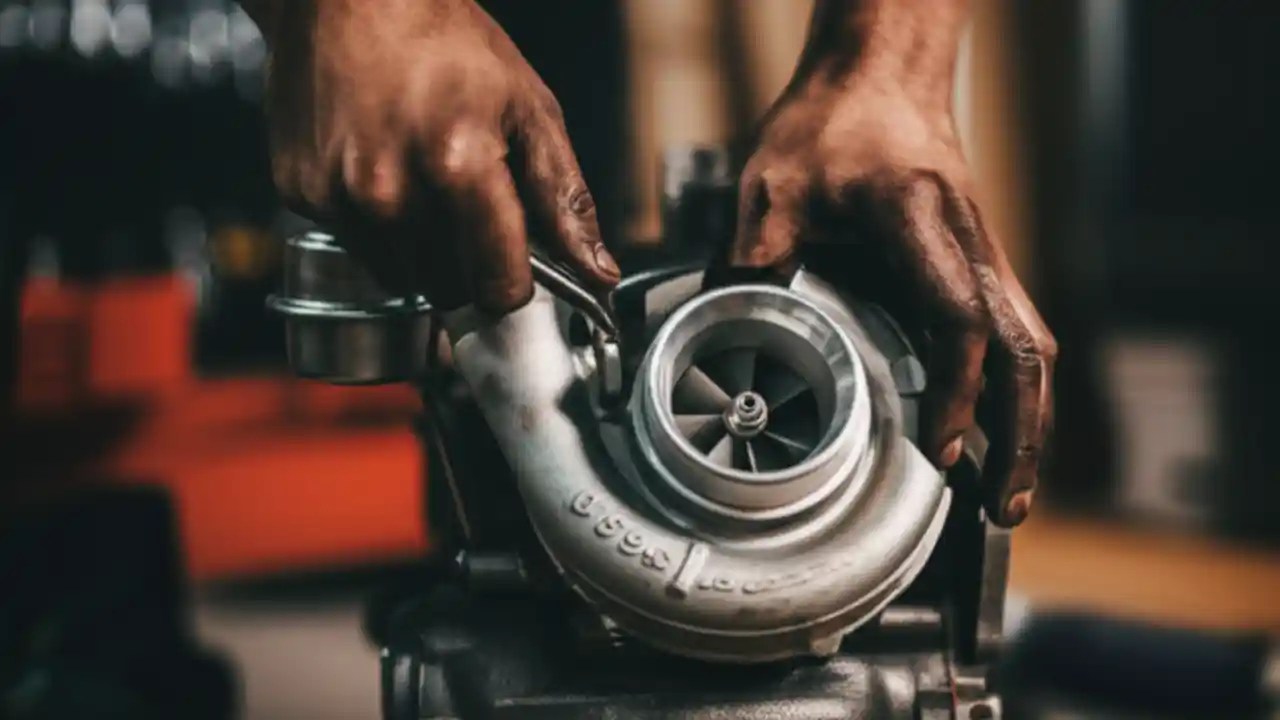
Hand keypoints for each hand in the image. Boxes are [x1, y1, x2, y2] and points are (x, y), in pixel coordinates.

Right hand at [259, 0, 618, 312]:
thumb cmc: (445, 43)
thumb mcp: (529, 110)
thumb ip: (565, 201)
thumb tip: (598, 273)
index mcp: (458, 167)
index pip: (498, 287)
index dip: (516, 283)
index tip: (516, 267)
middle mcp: (391, 191)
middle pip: (450, 289)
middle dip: (468, 264)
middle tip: (467, 206)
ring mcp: (339, 196)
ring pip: (402, 277)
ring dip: (421, 250)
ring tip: (422, 182)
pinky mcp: (302, 194)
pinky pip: (356, 248)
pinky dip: (376, 227)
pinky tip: (382, 172)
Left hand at [723, 64, 1056, 526]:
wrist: (879, 76)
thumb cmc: (828, 126)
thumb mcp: (770, 186)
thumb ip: (752, 260)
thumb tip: (721, 341)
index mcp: (916, 219)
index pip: (956, 320)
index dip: (954, 393)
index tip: (937, 449)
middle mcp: (969, 241)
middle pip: (1024, 348)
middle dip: (1022, 434)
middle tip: (1004, 507)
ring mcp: (985, 252)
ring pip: (1032, 345)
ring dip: (1029, 421)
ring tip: (1007, 493)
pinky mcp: (981, 263)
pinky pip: (1016, 334)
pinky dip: (1016, 392)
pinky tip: (997, 434)